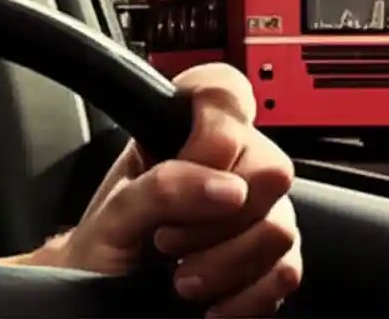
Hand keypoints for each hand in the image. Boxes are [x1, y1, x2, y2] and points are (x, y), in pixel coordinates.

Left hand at [58, 63, 300, 316]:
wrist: (101, 298)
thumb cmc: (101, 248)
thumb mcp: (113, 214)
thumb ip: (160, 188)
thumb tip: (227, 188)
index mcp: (179, 134)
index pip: (225, 91)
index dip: (215, 133)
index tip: (181, 173)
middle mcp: (225, 166)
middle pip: (271, 167)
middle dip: (216, 219)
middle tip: (168, 238)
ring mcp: (254, 212)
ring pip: (280, 227)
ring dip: (225, 264)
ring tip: (181, 277)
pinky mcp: (268, 259)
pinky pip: (287, 272)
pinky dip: (246, 296)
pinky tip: (211, 302)